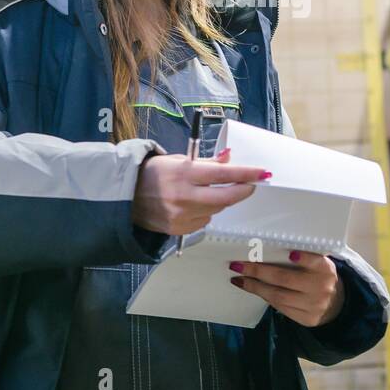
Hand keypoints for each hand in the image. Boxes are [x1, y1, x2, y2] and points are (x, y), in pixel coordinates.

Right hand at [132, 147, 269, 235]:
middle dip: (243, 191)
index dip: (247, 174)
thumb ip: (206, 162)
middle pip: (226, 198)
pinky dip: (205, 212)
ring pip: (216, 210)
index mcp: (184, 173)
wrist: (125, 197)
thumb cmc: (153, 174)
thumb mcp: (178, 160)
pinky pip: (204, 221)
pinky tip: (192, 204)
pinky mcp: (179, 230)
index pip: (223, 174)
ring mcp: (181, 216)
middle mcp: (183, 196)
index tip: (263, 173)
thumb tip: (230, 159)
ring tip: (206, 191)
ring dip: (220, 200)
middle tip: (251, 184)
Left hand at [229, 250, 345, 327]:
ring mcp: (313, 305)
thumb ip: (304, 258)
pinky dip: (264, 296)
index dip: (304, 258)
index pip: (316, 262)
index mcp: (326, 269)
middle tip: (238, 265)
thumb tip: (268, 249)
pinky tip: (251, 288)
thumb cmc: (319, 277)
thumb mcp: (319, 265)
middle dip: (259, 271)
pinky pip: (280, 307)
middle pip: (286, 279)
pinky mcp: (306, 319)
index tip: (291, 254)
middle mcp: (321, 288)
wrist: (337, 304)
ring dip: (255, 286)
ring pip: (279, 296)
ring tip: (238, 279)